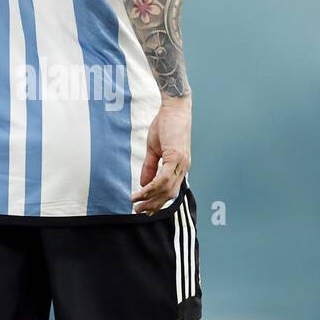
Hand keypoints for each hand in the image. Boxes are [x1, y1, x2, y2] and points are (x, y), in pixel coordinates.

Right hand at [132, 96, 190, 214]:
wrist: (174, 107)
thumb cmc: (165, 125)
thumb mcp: (154, 149)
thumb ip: (150, 167)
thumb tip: (144, 184)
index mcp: (179, 167)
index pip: (170, 190)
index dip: (157, 201)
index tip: (144, 209)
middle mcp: (183, 168)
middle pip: (169, 194)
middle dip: (153, 205)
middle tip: (138, 212)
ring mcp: (181, 163)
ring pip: (166, 189)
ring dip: (150, 199)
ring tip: (136, 204)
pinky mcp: (176, 157)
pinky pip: (163, 178)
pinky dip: (152, 187)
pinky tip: (141, 191)